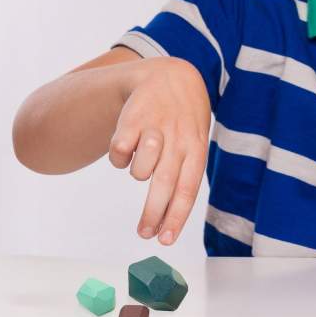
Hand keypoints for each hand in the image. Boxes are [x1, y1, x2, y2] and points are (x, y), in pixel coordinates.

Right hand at [108, 56, 210, 245]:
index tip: (164, 240)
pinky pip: (119, 152)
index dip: (176, 216)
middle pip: (164, 183)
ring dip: (138, 173)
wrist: (169, 76)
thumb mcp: (194, 142)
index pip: (188, 187)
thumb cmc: (183, 121)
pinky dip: (120, 157)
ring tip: (142, 164)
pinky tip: (128, 145)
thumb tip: (167, 219)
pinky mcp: (132, 119)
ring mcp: (155, 127)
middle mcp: (178, 138)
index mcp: (196, 147)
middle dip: (153, 213)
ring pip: (140, 169)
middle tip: (144, 233)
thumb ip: (183, 176)